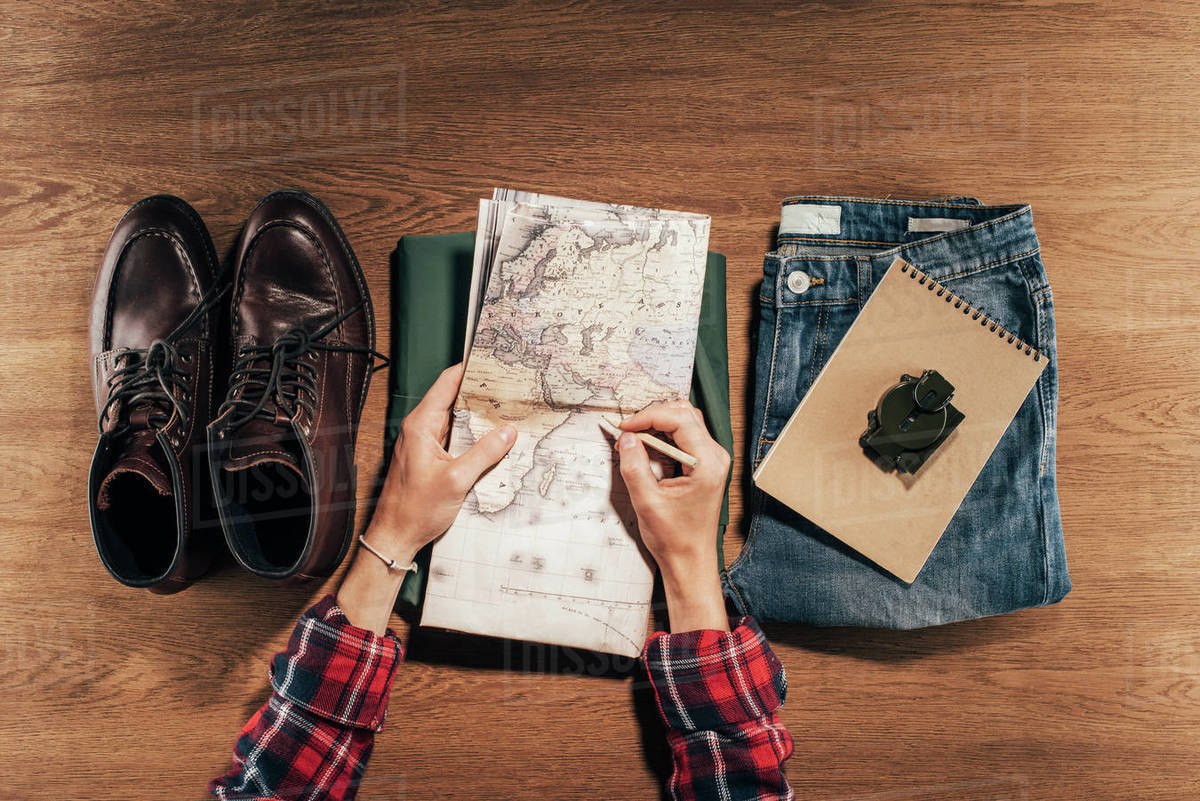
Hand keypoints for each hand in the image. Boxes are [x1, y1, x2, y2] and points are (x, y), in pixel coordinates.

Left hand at [338, 363, 515, 632]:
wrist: (394, 537)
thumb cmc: (416, 510)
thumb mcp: (457, 480)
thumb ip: (485, 453)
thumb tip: (509, 431)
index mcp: (421, 425)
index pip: (447, 382)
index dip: (470, 368)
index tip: (493, 361)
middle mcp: (419, 428)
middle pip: (452, 397)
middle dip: (480, 391)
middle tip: (509, 386)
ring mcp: (423, 442)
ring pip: (454, 418)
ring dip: (477, 415)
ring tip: (507, 408)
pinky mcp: (428, 457)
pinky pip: (453, 437)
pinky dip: (471, 434)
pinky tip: (492, 438)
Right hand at [615, 400, 731, 631]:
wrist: (690, 561)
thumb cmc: (674, 538)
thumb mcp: (646, 502)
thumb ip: (634, 467)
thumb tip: (627, 438)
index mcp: (707, 464)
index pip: (679, 420)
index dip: (648, 416)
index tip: (624, 427)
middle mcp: (715, 457)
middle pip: (685, 414)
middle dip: (653, 416)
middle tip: (627, 430)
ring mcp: (712, 460)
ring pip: (686, 421)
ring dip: (657, 423)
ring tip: (633, 436)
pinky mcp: (705, 465)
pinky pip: (685, 437)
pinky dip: (664, 434)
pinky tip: (646, 445)